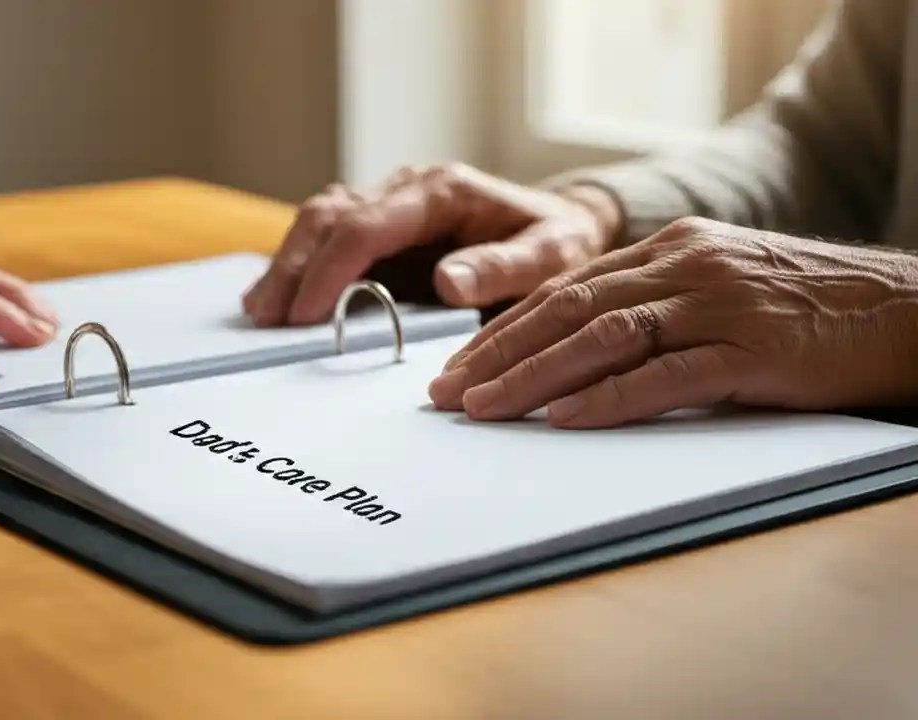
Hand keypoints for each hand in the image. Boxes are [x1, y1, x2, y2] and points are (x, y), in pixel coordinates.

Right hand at [242, 163, 622, 325]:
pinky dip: (298, 262)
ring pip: (319, 219)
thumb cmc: (557, 241)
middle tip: (266, 316)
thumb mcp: (551, 256)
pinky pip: (327, 232)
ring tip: (261, 310)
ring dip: (286, 263)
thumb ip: (503, 268)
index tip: (307, 312)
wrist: (561, 222)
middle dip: (292, 266)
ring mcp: (388, 201)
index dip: (330, 269)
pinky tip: (277, 294)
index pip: (367, 225)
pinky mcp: (380, 221)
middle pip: (329, 216)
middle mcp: (407, 187)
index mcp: (442, 191)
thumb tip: (447, 282)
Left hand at [428, 217, 917, 427]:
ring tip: (482, 408)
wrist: (907, 310)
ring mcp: (719, 304)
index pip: (566, 290)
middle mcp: (686, 267)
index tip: (457, 366)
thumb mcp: (718, 289)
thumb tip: (574, 354)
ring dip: (534, 375)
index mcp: (672, 250)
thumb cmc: (806, 310)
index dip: (504, 329)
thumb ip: (653, 308)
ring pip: (604, 336)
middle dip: (498, 353)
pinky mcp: (753, 349)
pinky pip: (666, 375)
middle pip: (569, 309)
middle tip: (447, 394)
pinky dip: (608, 397)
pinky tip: (563, 417)